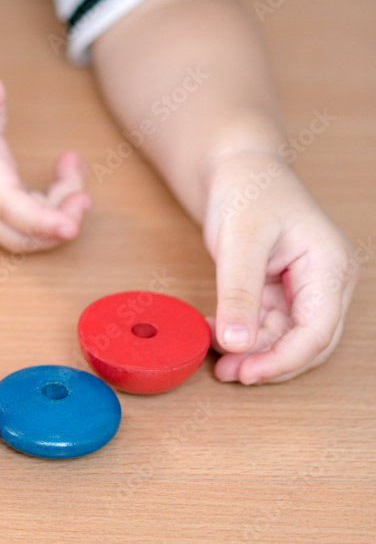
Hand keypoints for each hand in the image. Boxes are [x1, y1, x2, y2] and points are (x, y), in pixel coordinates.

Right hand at [0, 64, 90, 252]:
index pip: (5, 204)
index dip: (39, 220)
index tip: (71, 226)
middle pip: (16, 236)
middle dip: (57, 226)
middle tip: (84, 198)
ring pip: (22, 233)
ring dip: (58, 212)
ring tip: (72, 167)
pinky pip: (22, 223)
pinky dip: (50, 206)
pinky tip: (63, 172)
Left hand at [203, 150, 356, 383]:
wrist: (237, 170)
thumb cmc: (246, 192)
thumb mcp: (239, 242)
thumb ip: (239, 294)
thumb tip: (236, 344)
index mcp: (330, 265)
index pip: (318, 330)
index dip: (284, 360)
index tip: (246, 373)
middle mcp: (327, 281)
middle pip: (308, 342)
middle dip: (268, 363)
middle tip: (226, 374)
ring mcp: (306, 288)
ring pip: (286, 339)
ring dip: (252, 352)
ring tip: (213, 354)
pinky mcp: (284, 292)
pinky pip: (269, 326)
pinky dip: (243, 335)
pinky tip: (215, 332)